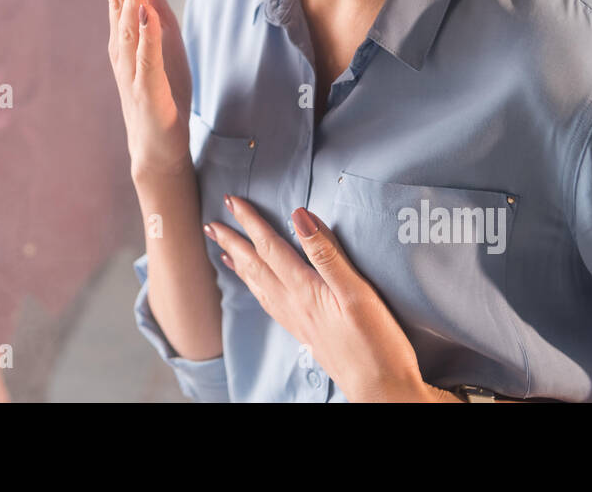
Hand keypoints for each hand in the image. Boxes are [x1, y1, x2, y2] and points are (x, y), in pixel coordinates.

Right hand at [106, 0, 193, 178]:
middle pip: (118, 0)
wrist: (157, 146)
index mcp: (126, 34)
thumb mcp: (160, 41)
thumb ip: (152, 8)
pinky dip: (146, 37)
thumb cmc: (160, 91)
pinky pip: (146, 59)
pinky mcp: (147, 90)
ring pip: (129, 25)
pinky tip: (148, 16)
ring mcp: (132, 69)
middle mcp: (122, 47)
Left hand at [204, 195, 457, 401]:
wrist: (380, 391)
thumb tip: (299, 216)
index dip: (249, 222)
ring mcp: (297, 321)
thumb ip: (327, 254)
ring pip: (258, 286)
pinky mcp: (306, 334)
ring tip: (223, 253)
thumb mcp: (356, 293)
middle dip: (233, 242)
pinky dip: (256, 289)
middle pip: (255, 267)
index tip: (231, 201)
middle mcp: (294, 305)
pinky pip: (269, 304)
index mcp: (304, 290)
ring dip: (239, 265)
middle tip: (211, 225)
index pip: (269, 247)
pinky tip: (259, 289)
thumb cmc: (376, 344)